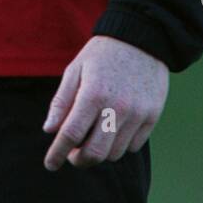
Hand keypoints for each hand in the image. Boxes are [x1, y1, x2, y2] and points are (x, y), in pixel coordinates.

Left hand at [42, 36, 168, 169]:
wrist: (141, 38)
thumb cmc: (102, 55)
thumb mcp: (75, 70)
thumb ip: (61, 101)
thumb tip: (49, 131)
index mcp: (93, 94)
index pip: (71, 135)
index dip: (57, 153)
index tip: (50, 164)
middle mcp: (117, 107)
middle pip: (94, 153)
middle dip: (79, 160)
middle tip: (72, 154)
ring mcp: (138, 113)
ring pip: (114, 154)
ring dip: (100, 152)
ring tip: (94, 137)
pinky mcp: (152, 115)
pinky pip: (133, 146)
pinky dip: (120, 145)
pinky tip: (113, 130)